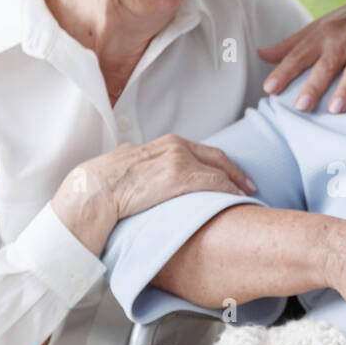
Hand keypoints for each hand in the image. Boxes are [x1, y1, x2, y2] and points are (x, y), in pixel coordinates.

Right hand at [52, 134, 256, 255]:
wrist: (95, 189)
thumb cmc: (107, 182)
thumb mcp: (131, 165)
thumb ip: (147, 165)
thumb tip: (149, 175)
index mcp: (164, 143)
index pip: (202, 150)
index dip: (221, 163)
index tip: (233, 175)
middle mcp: (174, 147)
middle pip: (216, 157)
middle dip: (236, 172)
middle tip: (250, 185)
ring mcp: (178, 160)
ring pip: (218, 171)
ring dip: (235, 184)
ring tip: (246, 196)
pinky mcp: (180, 177)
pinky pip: (214, 183)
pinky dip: (229, 192)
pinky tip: (237, 200)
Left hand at [258, 0, 345, 112]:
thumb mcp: (318, 30)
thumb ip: (291, 46)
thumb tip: (261, 54)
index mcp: (322, 35)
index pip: (299, 56)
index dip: (284, 72)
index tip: (269, 89)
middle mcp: (344, 38)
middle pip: (326, 64)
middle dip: (314, 85)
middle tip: (302, 106)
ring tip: (336, 109)